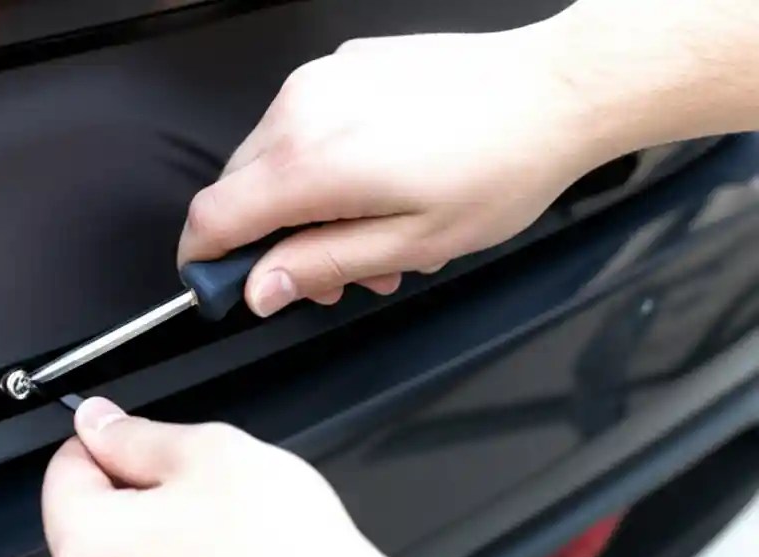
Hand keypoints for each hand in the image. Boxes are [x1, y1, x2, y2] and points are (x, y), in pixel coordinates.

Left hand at [42, 398, 429, 556]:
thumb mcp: (211, 451)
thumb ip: (137, 434)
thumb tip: (98, 424)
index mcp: (89, 547)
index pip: (64, 471)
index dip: (104, 444)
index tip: (137, 440)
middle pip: (92, 528)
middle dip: (136, 500)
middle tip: (202, 492)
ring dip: (159, 551)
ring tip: (227, 543)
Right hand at [177, 23, 612, 316]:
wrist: (553, 90)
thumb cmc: (498, 168)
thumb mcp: (411, 242)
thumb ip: (320, 265)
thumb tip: (258, 289)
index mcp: (309, 163)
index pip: (211, 217)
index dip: (205, 261)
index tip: (222, 288)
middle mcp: (299, 111)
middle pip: (236, 190)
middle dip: (269, 243)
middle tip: (333, 275)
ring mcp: (318, 80)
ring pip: (268, 159)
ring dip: (299, 206)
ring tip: (370, 233)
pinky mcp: (341, 64)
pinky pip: (300, 125)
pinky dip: (320, 164)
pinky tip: (377, 182)